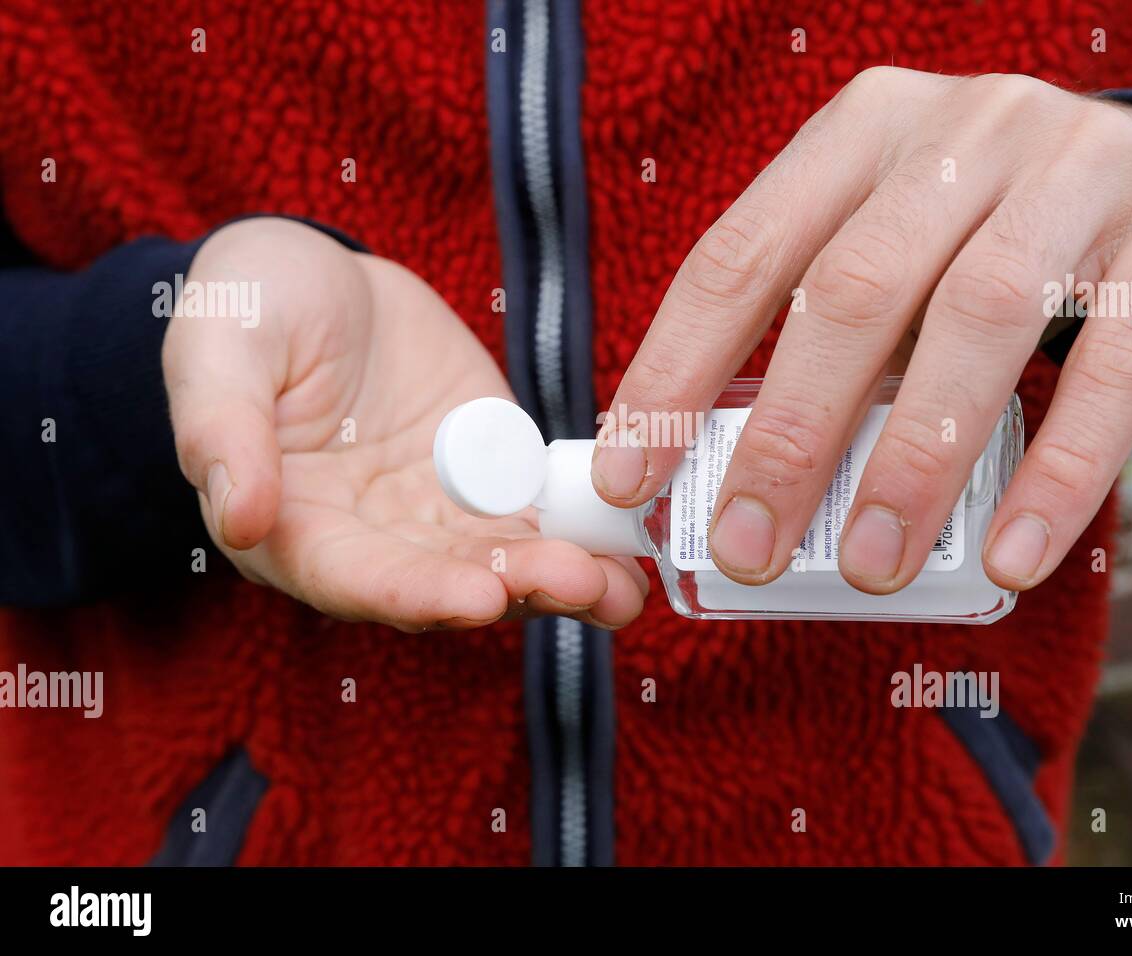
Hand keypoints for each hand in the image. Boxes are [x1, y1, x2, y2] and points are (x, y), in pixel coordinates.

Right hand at [163, 218, 646, 630]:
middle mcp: (372, 539)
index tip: (479, 596)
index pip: (355, 579)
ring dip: (563, 580)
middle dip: (514, 588)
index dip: (417, 593)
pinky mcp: (492, 476)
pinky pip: (539, 516)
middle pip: (446, 582)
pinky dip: (584, 538)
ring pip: (503, 561)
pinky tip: (631, 556)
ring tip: (618, 585)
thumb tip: (238, 516)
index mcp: (294, 526)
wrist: (320, 278)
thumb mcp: (220, 349)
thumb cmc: (248, 308)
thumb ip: (223, 431)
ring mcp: (438, 511)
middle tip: (579, 582)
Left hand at [592, 68, 1131, 592]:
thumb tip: (736, 481)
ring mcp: (1079, 169)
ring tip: (868, 565)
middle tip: (747, 546)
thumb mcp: (895, 252)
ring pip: (980, 318)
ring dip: (914, 462)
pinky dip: (1057, 473)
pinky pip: (1116, 367)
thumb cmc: (995, 235)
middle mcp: (965, 132)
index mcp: (863, 132)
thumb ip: (825, 338)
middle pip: (853, 290)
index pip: (740, 255)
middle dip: (789, 435)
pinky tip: (1012, 556)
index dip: (673, 371)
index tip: (631, 479)